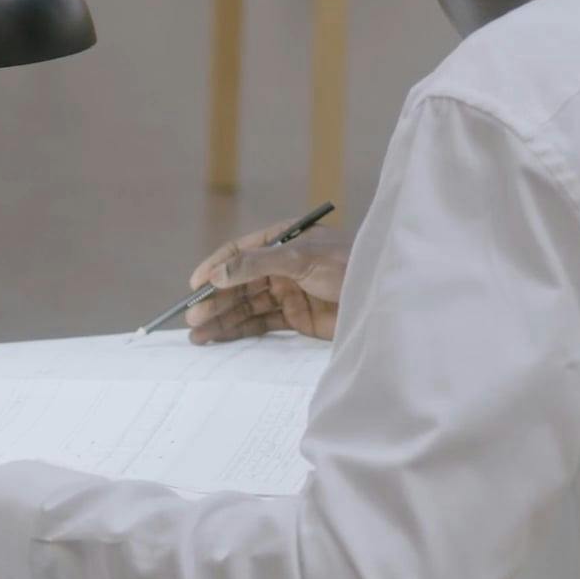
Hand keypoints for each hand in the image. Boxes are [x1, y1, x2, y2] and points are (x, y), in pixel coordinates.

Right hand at [187, 217, 349, 343]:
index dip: (215, 267)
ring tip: (197, 334)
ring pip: (246, 305)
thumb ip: (258, 263)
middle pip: (239, 283)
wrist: (386, 298)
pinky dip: (239, 330)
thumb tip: (218, 274)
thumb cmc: (349, 266)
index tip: (194, 285)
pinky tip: (218, 337)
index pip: (239, 252)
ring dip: (221, 318)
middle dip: (215, 300)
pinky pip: (260, 323)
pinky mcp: (296, 317)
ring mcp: (288, 292)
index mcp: (282, 241)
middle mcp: (281, 265)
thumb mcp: (302, 258)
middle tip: (193, 317)